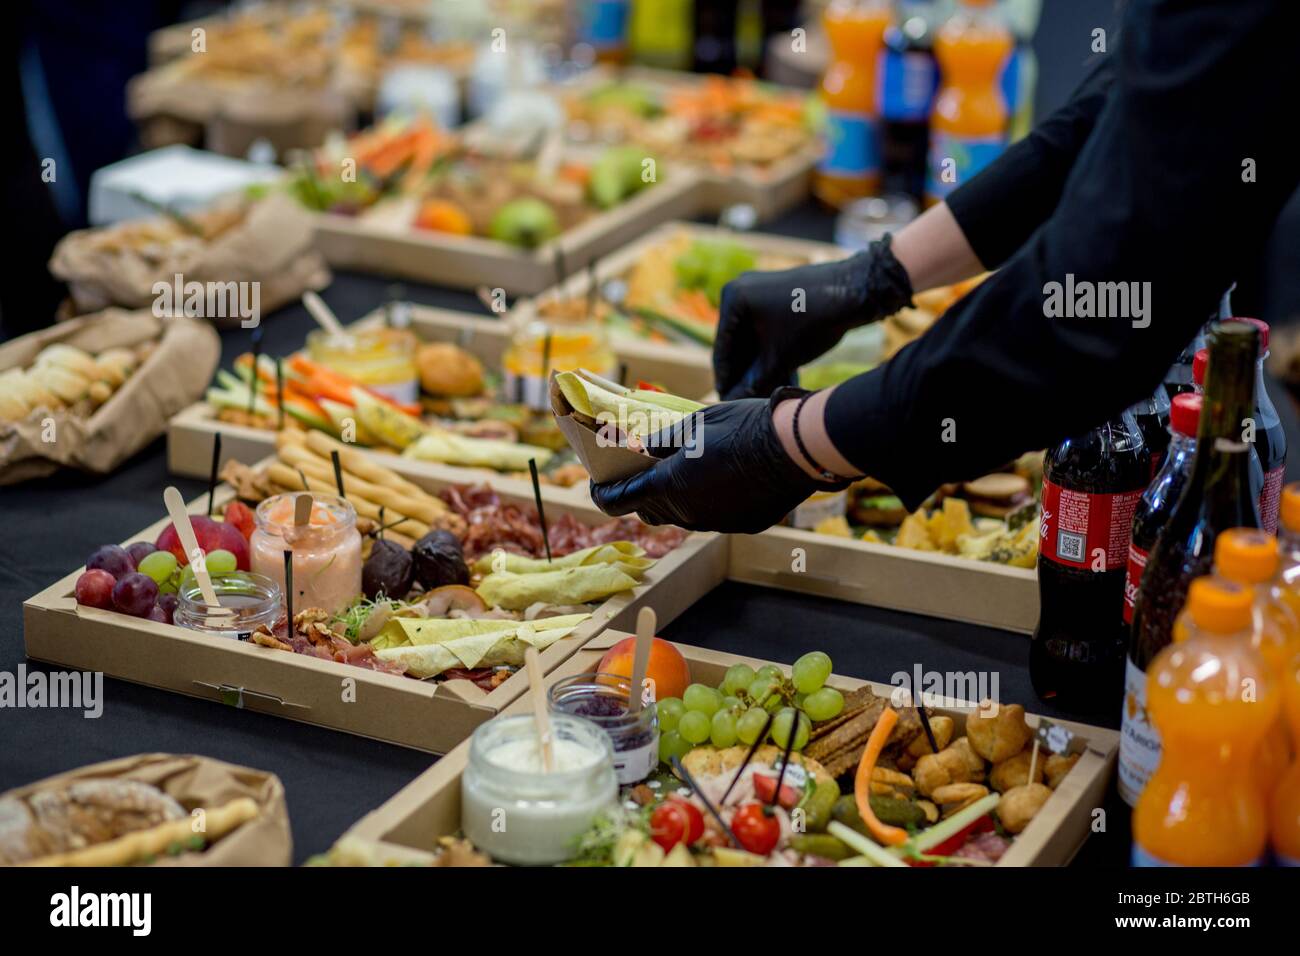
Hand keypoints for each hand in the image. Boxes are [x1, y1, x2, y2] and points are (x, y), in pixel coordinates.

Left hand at [589, 394, 842, 533]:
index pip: (617, 501)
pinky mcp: (738, 525)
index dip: (601, 493)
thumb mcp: (693, 425)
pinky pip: (711, 517)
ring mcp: (714, 523)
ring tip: (681, 471)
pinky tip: (720, 478)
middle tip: (640, 470)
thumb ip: (661, 441)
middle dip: (638, 494)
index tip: (598, 482)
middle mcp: (685, 513)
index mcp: (666, 486)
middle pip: (647, 511)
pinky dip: (705, 501)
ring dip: (672, 498)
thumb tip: (641, 448)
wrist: (795, 447)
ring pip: (679, 516)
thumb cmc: (742, 426)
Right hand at [713, 236, 912, 399]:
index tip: (729, 404)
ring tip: (767, 393)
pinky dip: (771, 351)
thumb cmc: (812, 321)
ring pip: (754, 339)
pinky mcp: (777, 295)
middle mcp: (740, 290)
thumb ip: (752, 382)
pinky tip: (781, 375)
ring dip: (760, 366)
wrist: (855, 292)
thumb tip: (731, 401)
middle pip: (737, 344)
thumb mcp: (779, 358)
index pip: (722, 350)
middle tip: (749, 402)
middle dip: (746, 374)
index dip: (726, 381)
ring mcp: (759, 291)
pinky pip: (766, 329)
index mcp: (733, 299)